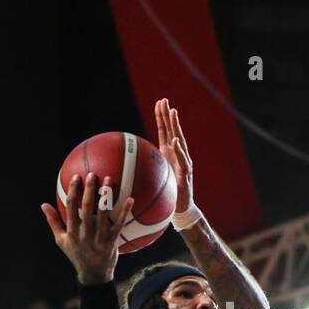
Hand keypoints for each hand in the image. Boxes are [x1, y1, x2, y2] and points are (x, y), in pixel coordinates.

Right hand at [42, 172, 134, 284]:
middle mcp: (85, 233)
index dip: (73, 190)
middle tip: (92, 174)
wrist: (93, 274)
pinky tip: (130, 199)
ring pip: (103, 213)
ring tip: (110, 179)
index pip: (71, 206)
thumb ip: (53, 222)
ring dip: (106, 195)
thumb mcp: (61, 240)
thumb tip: (43, 204)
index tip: (76, 177)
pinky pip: (119, 224)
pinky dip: (124, 211)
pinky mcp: (112, 242)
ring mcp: (99, 238)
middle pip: (86, 207)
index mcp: (72, 231)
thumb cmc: (76, 254)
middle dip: (89, 189)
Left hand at [154, 97, 193, 213]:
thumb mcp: (152, 178)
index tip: (159, 103)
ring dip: (176, 126)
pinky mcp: (186, 172)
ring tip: (173, 112)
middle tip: (165, 101)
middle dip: (169, 115)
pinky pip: (182, 159)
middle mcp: (178, 154)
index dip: (162, 117)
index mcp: (168, 153)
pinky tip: (175, 140)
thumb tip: (122, 163)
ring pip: (179, 140)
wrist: (181, 208)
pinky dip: (179, 149)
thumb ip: (143, 168)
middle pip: (173, 131)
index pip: (165, 131)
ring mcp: (184, 162)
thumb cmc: (166, 193)